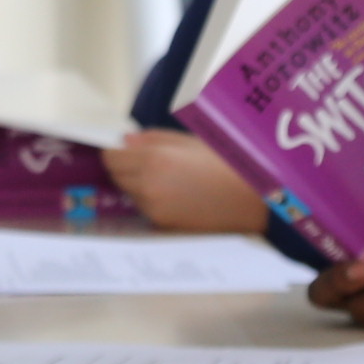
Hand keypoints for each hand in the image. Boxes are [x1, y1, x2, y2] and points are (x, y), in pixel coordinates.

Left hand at [101, 129, 270, 233]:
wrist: (252, 199)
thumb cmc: (226, 163)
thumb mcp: (190, 140)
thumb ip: (153, 139)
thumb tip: (126, 141)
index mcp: (154, 159)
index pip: (111, 157)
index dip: (115, 151)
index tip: (122, 149)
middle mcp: (148, 186)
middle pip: (116, 176)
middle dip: (125, 167)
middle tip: (147, 161)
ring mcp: (154, 208)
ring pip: (130, 193)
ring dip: (138, 184)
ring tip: (168, 177)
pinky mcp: (163, 224)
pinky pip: (146, 207)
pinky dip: (152, 200)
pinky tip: (176, 193)